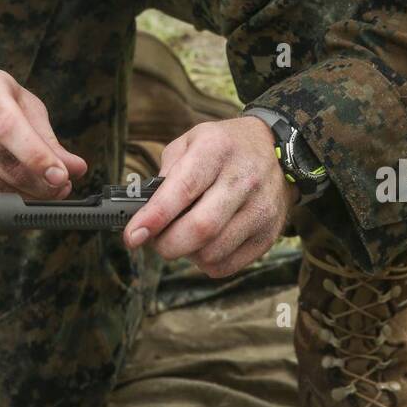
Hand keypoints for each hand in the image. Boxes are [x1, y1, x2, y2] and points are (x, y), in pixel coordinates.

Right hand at [0, 59, 87, 202]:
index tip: (61, 178)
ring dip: (20, 198)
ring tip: (36, 192)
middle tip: (59, 189)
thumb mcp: (18, 103)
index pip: (9, 128)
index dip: (37, 156)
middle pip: (2, 165)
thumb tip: (76, 169)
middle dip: (38, 185)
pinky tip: (4, 197)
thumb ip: (46, 138)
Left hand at [123, 116, 298, 276]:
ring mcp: (260, 208)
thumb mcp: (191, 141)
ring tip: (182, 237)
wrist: (274, 148)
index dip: (154, 217)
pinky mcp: (269, 233)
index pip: (183, 189)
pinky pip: (227, 265)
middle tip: (154, 241)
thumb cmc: (223, 147)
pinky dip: (206, 262)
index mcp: (217, 149)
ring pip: (212, 252)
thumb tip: (145, 211)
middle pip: (200, 229)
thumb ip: (166, 172)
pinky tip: (204, 244)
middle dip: (166, 244)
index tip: (132, 236)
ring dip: (186, 254)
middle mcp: (243, 178)